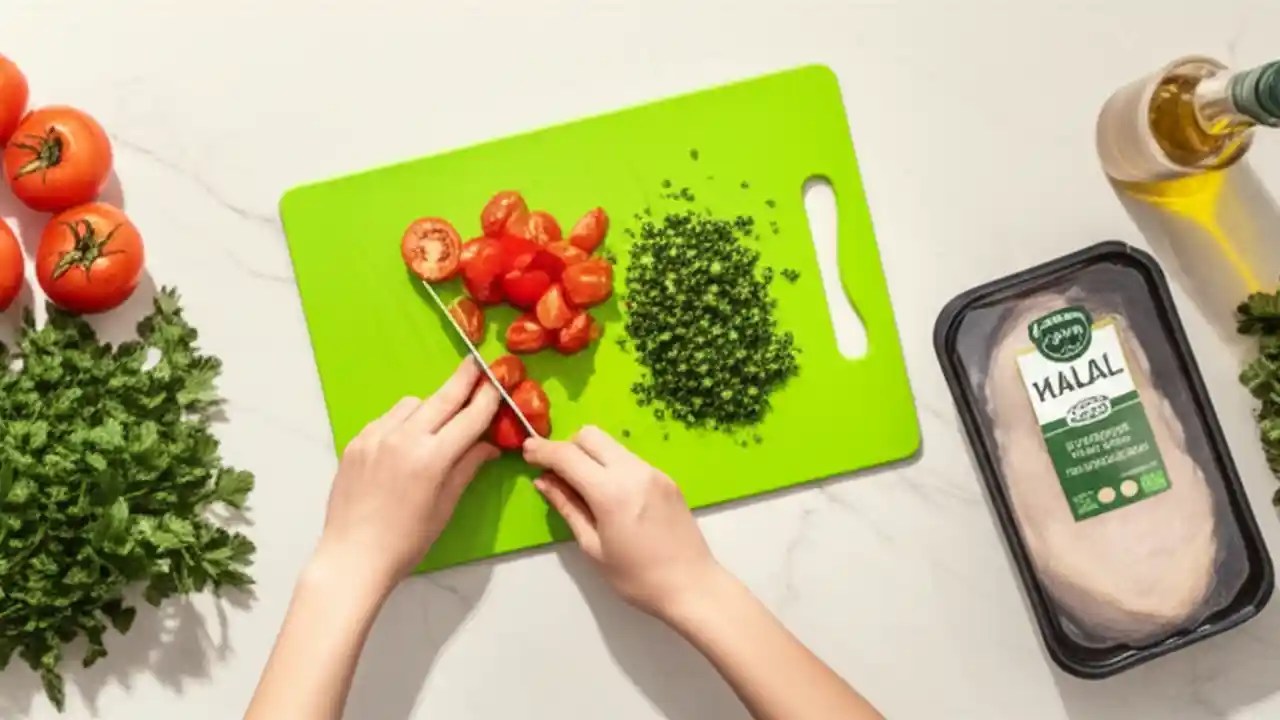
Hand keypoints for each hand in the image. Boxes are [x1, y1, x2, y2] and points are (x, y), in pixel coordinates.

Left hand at [315, 360, 499, 593]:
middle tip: (476, 362)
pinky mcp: (356, 442)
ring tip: (438, 421)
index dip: (486, 398)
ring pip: (412, 405)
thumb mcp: (444, 506)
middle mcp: (403, 439)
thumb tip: (488, 444)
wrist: (353, 556)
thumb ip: (466, 467)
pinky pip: (387, 419)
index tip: (497, 380)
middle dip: (462, 380)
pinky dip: (403, 421)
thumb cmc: (406, 541)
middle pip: (441, 399)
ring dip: (431, 405)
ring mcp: (375, 437)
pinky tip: (407, 439)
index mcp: (431, 459)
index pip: (468, 418)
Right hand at [523, 426, 721, 619]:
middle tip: (556, 472)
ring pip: (611, 445)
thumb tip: (544, 481)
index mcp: (612, 492)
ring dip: (590, 454)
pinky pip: (629, 459)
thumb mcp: (593, 548)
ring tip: (582, 486)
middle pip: (590, 435)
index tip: (526, 453)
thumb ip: (568, 508)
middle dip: (567, 446)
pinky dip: (610, 465)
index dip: (542, 450)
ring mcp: (653, 472)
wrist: (692, 585)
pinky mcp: (666, 478)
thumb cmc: (637, 578)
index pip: (568, 455)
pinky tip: (609, 494)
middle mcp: (634, 471)